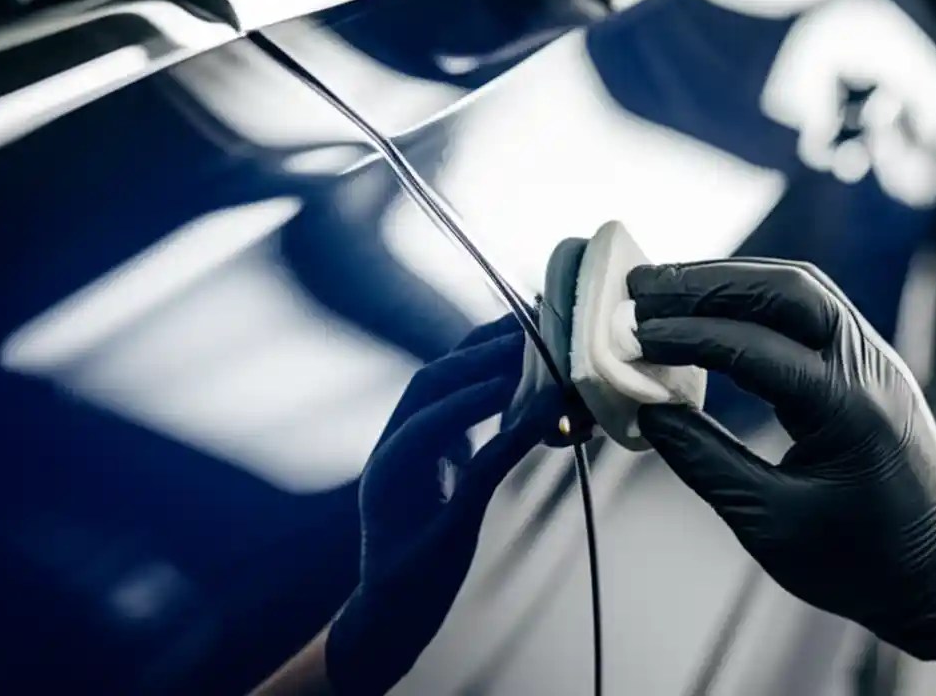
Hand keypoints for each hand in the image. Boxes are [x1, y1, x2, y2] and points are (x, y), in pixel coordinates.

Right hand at [326, 315, 559, 693]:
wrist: (392, 618)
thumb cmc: (425, 551)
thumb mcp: (449, 487)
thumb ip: (471, 448)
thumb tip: (519, 407)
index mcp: (395, 444)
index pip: (434, 377)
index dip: (476, 343)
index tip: (521, 317)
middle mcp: (390, 457)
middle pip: (429, 382)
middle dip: (478, 350)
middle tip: (530, 328)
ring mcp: (403, 490)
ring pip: (433, 415)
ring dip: (481, 381)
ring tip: (529, 358)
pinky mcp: (434, 526)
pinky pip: (474, 469)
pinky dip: (510, 436)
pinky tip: (544, 417)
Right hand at [628, 259, 935, 660]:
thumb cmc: (860, 561)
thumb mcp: (769, 523)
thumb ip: (704, 461)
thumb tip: (648, 412)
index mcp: (849, 410)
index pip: (756, 347)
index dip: (688, 337)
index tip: (634, 338)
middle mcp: (867, 367)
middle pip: (785, 290)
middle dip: (706, 284)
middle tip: (640, 288)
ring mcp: (871, 358)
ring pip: (799, 288)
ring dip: (729, 280)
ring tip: (665, 287)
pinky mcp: (863, 362)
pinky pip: (807, 309)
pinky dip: (753, 298)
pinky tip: (710, 308)